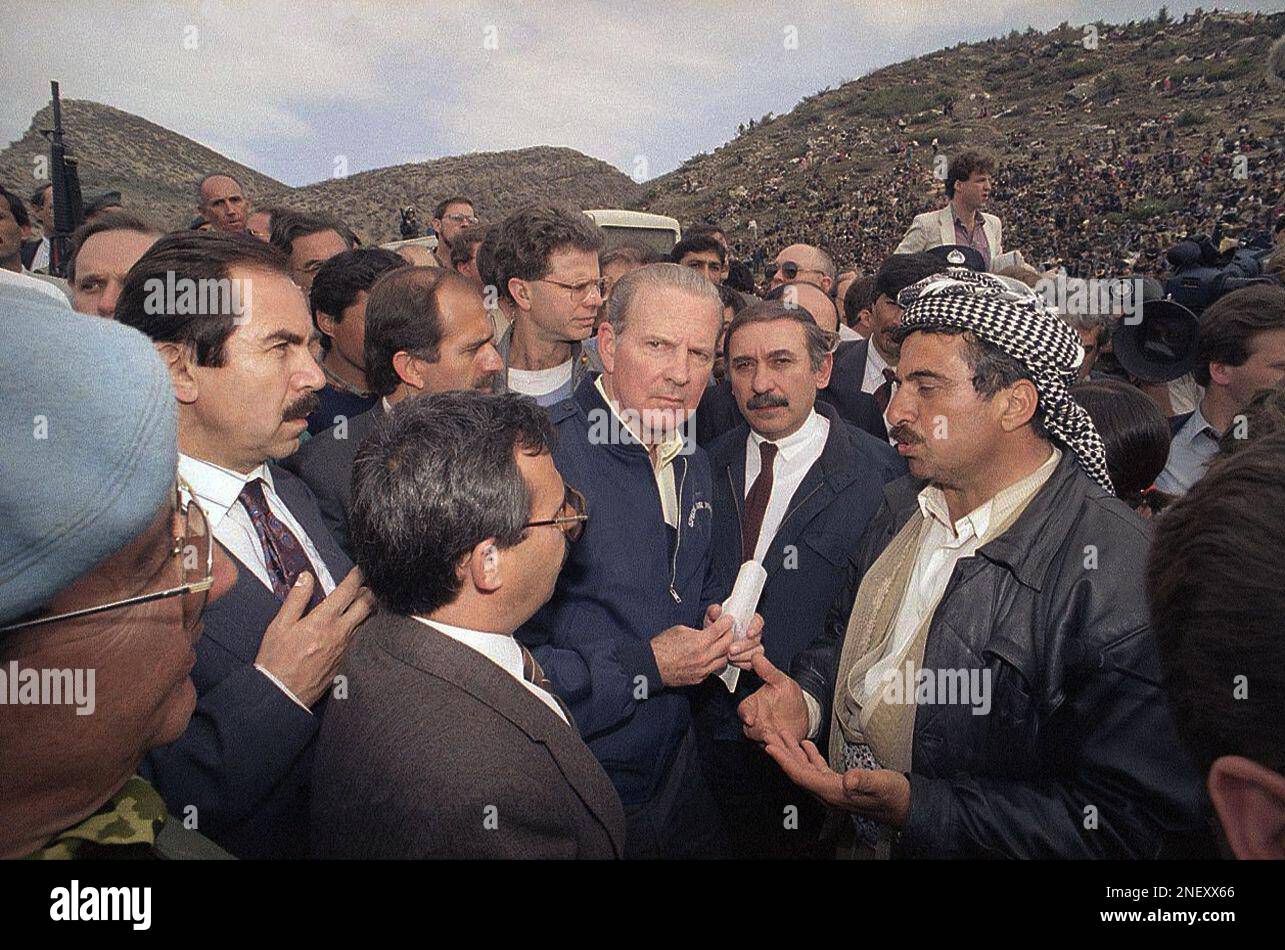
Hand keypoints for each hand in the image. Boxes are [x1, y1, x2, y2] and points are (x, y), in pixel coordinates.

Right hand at [255, 567, 375, 706]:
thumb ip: (296, 599)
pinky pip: (358, 639)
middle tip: (367, 584)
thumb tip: (306, 577)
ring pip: (365, 622)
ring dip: (367, 609)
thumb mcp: (280, 626)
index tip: (359, 570)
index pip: (347, 591)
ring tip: (364, 601)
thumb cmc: (276, 659)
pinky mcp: (345, 661)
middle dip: (369, 591)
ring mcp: (345, 648)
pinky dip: (360, 628)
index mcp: (323, 620)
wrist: (281, 694)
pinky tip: (355, 626)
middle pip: (366, 606)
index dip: (356, 577)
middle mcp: (340, 633)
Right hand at [651, 613, 733, 686]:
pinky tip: (711, 655)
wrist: (652, 665)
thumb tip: (709, 627)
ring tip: (721, 644)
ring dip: (725, 650)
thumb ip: (698, 629)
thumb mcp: (680, 629)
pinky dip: (715, 661)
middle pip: (727, 644)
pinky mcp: (700, 678)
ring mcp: (703, 670)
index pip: (721, 630)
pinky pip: (714, 669)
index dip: (726, 622)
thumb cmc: (662, 646)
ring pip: (724, 659)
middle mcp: (704, 657)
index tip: (728, 619)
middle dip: (729, 635)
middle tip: (727, 630)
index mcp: (699, 642)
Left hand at [703, 603, 763, 669]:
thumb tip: (717, 610)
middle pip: (757, 639)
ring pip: (756, 652)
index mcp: (747, 620)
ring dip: (743, 656)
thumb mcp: (711, 618)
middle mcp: (752, 633)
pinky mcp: (750, 658)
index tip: (748, 633)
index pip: (757, 621)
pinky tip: (733, 661)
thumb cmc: (714, 629)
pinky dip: (742, 663)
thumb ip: (714, 612)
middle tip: (731, 649)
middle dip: (744, 645)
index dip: (755, 627)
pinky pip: (751, 662)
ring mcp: (752, 646)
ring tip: (729, 656)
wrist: (710, 645)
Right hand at [737, 651, 807, 743]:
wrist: (804, 712)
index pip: (744, 709)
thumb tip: (756, 656)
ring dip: (767, 740)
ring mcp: (765, 733)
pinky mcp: (776, 744)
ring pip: (759, 740)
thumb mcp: (781, 681)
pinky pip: (773, 749)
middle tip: (765, 731)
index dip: (745, 714)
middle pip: (749, 728)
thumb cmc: (789, 695)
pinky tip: (785, 744)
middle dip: (756, 731)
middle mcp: (757, 720)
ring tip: (776, 738)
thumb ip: (768, 671)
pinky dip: (778, 748)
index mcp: (755, 705)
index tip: (750, 718)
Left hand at [762, 730, 910, 826]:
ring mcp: (833, 788)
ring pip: (806, 769)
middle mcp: (829, 792)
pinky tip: (805, 745)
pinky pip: (818, 768)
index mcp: (834, 792)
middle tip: (769, 735)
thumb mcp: (882, 785)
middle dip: (782, 753)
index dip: (784, 760)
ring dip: (792, 752)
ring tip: (782, 735)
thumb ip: (865, 781)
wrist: (906, 806)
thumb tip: (848, 779)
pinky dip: (809, 755)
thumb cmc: (895, 797)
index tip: (770, 746)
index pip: (801, 775)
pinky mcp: (840, 784)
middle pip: (798, 771)